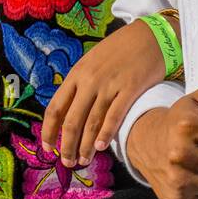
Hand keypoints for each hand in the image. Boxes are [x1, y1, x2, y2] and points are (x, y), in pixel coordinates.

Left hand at [40, 18, 169, 166]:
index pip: (55, 108)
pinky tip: (102, 147)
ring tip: (83, 160)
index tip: (48, 148)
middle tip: (68, 162)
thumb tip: (68, 111)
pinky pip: (114, 116)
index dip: (49, 132)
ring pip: (92, 123)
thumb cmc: (120, 50)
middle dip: (67, 146)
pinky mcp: (129, 89)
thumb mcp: (92, 61)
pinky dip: (106, 133)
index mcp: (76, 74)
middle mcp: (89, 81)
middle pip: (71, 121)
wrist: (149, 36)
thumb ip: (80, 84)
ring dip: (86, 146)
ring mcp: (109, 85)